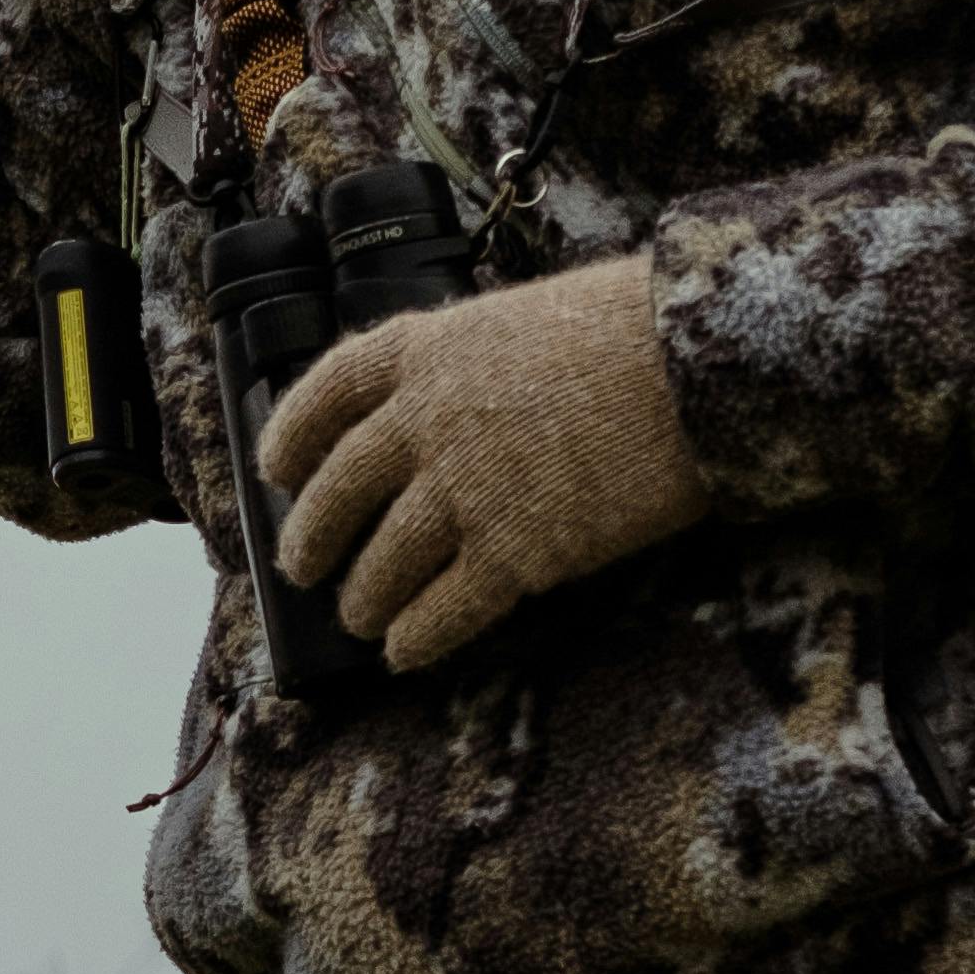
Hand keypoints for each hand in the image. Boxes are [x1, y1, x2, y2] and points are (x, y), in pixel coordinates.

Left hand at [264, 246, 712, 671]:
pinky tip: (406, 653)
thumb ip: (469, 367)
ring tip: (360, 618)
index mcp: (425, 349)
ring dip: (363, 599)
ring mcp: (467, 490)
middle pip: (340, 491)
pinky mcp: (517, 552)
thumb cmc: (632, 328)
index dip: (291, 435)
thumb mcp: (522, 320)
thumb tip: (446, 416)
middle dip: (310, 536)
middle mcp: (427, 420)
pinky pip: (445, 610)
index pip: (327, 392)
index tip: (276, 468)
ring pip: (383, 562)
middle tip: (302, 565)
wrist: (698, 362)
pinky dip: (418, 637)